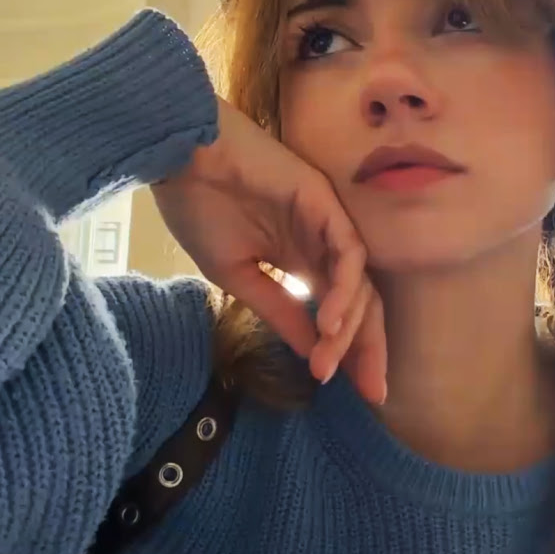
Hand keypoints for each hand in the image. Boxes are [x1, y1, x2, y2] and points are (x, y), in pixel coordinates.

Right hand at [151, 98, 386, 403]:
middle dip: (369, 347)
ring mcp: (326, 222)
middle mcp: (321, 243)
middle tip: (375, 394)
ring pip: (359, 280)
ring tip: (332, 362)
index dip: (347, 349)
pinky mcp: (323, 202)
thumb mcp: (239, 276)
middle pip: (362, 300)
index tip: (351, 391)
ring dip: (350, 325)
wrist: (179, 160)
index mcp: (300, 259)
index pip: (338, 309)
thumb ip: (280, 310)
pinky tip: (330, 322)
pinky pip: (348, 251)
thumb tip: (312, 352)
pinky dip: (344, 289)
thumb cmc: (200, 208)